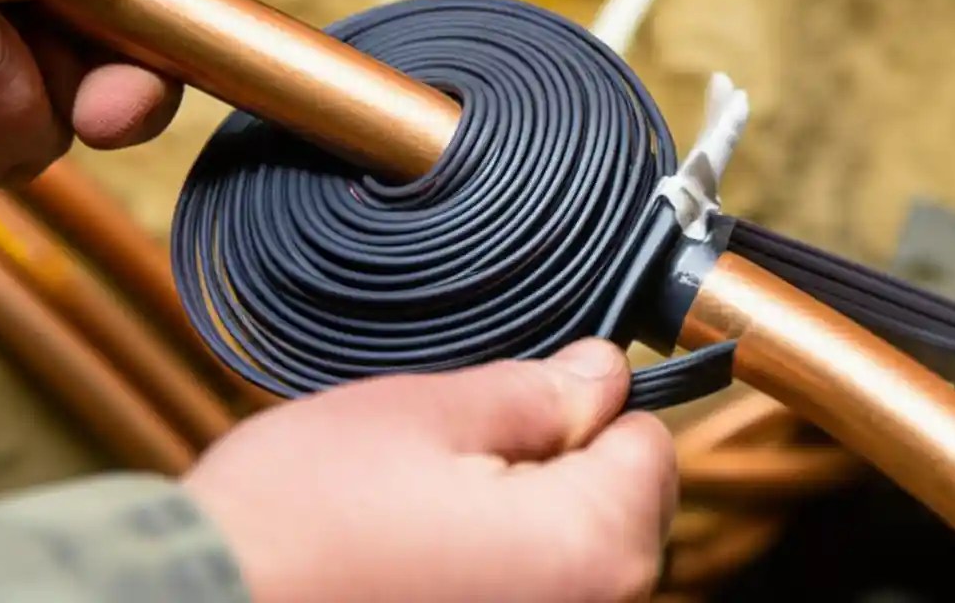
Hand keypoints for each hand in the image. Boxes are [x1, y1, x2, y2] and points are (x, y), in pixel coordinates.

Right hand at [185, 339, 677, 602]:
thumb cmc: (302, 518)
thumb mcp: (427, 413)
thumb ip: (537, 393)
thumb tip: (602, 373)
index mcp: (592, 547)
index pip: (652, 445)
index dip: (593, 404)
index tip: (537, 394)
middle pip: (622, 508)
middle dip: (563, 465)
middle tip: (461, 447)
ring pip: (572, 554)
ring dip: (522, 517)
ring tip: (427, 502)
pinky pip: (529, 594)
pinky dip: (494, 568)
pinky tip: (419, 553)